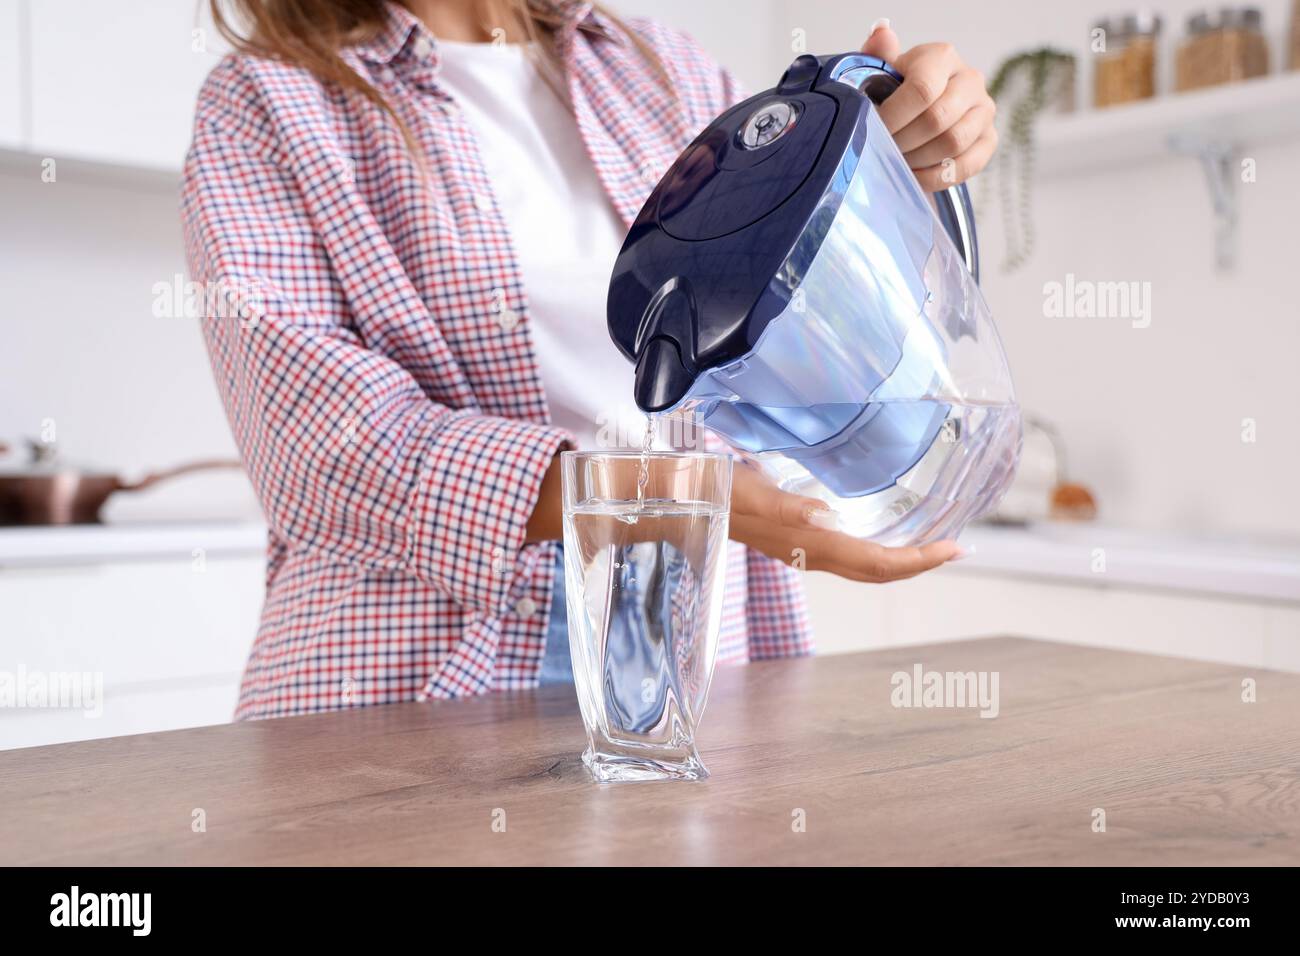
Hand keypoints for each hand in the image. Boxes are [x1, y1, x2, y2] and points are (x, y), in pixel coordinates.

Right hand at [728, 463, 960, 582]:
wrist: (685, 503)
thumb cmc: (719, 491)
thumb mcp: (752, 491)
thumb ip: (787, 506)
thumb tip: (825, 515)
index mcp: (813, 544)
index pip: (879, 563)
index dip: (920, 560)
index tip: (955, 547)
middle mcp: (814, 554)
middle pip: (879, 571)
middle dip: (921, 563)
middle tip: (958, 548)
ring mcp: (806, 551)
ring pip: (866, 566)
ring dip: (902, 560)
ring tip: (931, 546)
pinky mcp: (799, 542)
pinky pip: (851, 556)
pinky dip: (879, 550)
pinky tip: (882, 534)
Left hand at [860, 19, 997, 190]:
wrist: (924, 107)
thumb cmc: (901, 88)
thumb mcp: (885, 70)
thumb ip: (879, 55)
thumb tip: (881, 34)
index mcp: (942, 57)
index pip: (922, 89)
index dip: (894, 116)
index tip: (873, 130)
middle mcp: (970, 80)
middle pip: (937, 119)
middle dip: (903, 141)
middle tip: (882, 150)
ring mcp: (984, 110)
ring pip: (953, 143)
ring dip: (919, 159)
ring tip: (897, 161)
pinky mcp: (989, 139)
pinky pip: (966, 165)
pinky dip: (936, 177)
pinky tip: (916, 176)